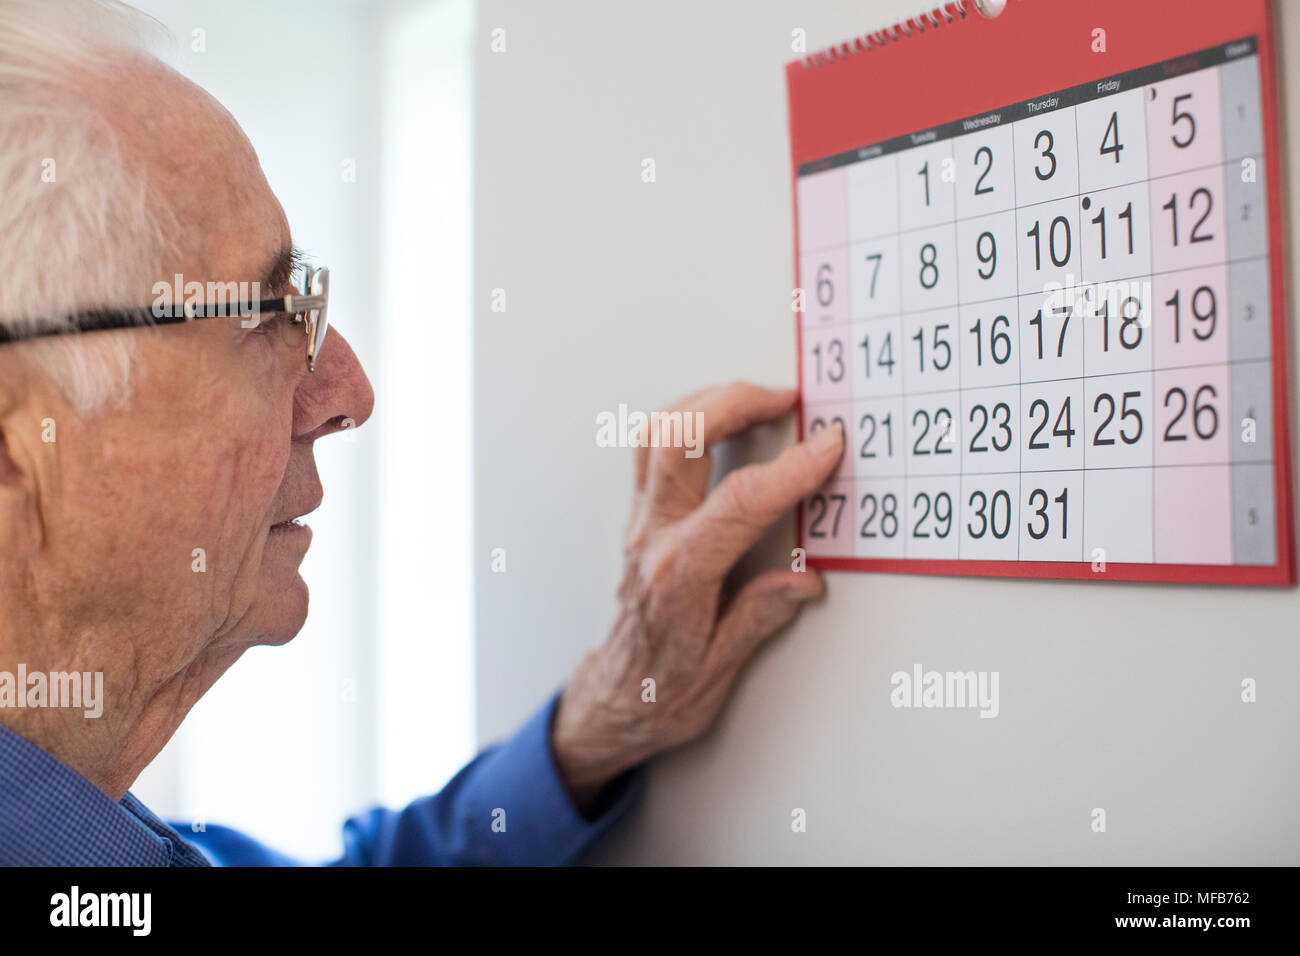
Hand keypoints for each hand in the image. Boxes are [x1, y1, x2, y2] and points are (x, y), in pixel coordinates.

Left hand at [551, 382, 843, 810]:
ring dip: (707, 403)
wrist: (616, 701)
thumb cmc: (662, 693)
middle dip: (733, 403)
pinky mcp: (640, 518)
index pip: (737, 505)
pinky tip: (722, 421)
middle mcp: (652, 538)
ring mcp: (640, 523)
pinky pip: (654, 449)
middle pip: (677, 440)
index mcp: (678, 577)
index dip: (789, 471)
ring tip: (758, 399)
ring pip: (657, 434)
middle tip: (786, 398)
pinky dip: (690, 421)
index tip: (827, 447)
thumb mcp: (719, 673)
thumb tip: (803, 579)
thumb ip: (759, 618)